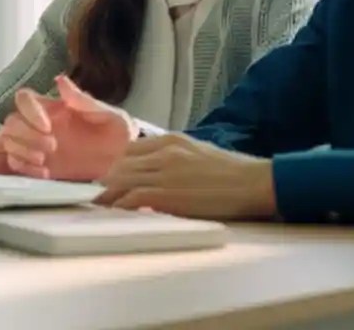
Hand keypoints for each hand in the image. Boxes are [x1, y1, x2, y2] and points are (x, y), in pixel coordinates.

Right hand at [1, 74, 135, 180]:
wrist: (122, 161)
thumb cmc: (117, 132)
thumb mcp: (107, 114)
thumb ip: (83, 100)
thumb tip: (60, 80)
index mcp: (53, 107)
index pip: (24, 99)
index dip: (29, 111)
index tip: (48, 126)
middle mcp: (39, 124)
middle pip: (12, 122)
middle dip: (26, 135)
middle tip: (52, 146)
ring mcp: (36, 145)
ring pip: (9, 142)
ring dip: (22, 151)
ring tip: (44, 161)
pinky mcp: (37, 165)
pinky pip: (16, 164)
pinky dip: (25, 168)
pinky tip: (44, 173)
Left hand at [94, 134, 277, 219]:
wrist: (253, 183)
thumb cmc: (234, 173)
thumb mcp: (199, 153)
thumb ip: (176, 158)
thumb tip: (159, 171)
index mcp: (172, 140)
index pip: (130, 149)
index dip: (118, 165)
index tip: (113, 177)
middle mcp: (163, 152)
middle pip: (120, 164)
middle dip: (109, 180)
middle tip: (101, 195)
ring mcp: (163, 172)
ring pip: (120, 179)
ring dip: (108, 194)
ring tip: (101, 206)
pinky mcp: (165, 193)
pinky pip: (131, 198)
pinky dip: (119, 206)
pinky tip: (116, 213)